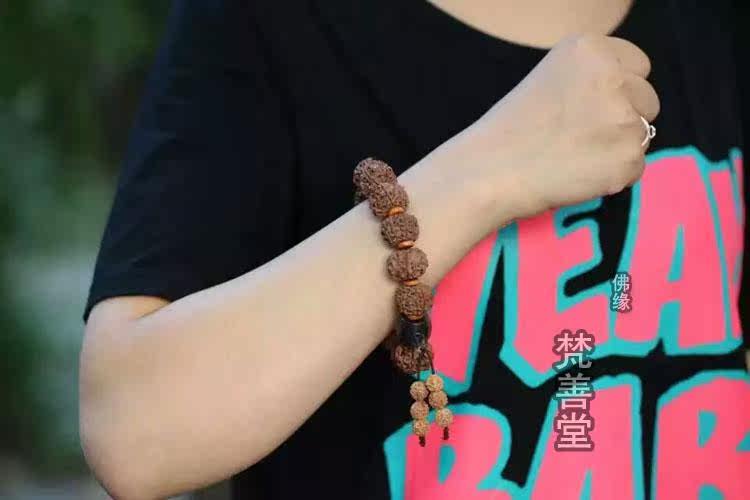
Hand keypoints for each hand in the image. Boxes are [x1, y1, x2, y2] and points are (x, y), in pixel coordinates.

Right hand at [467, 34, 659, 219]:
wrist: (490, 171)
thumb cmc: (512, 130)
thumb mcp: (551, 78)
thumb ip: (594, 78)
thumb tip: (629, 100)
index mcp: (591, 49)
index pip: (638, 65)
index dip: (617, 89)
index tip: (590, 108)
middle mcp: (614, 78)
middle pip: (647, 100)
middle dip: (622, 119)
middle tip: (579, 136)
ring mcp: (624, 119)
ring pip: (642, 136)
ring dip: (617, 148)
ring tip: (573, 155)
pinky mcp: (628, 158)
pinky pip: (635, 168)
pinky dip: (612, 176)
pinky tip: (577, 173)